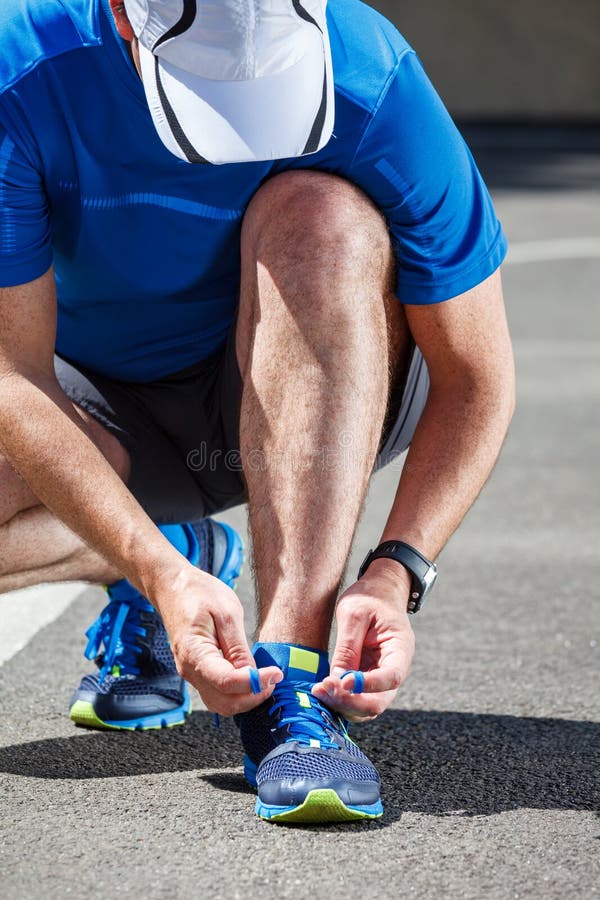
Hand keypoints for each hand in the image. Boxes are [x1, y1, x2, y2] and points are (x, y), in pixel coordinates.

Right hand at [151, 564, 282, 714]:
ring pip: (221, 703)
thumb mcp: (227, 612)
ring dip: (246, 698)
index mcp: (194, 653)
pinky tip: (250, 677)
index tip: (276, 673)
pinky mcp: (197, 672)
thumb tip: (253, 674)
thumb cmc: (198, 593)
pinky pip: (217, 693)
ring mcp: (191, 674)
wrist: (172, 588)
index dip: (256, 683)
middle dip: (253, 696)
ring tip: (265, 679)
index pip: (228, 682)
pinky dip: (237, 693)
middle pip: (225, 702)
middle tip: (273, 678)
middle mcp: (190, 670)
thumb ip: (239, 647)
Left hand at [311, 559, 414, 720]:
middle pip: (379, 701)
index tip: (343, 683)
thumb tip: (338, 679)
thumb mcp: (355, 613)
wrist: (378, 591)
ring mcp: (381, 676)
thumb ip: (348, 647)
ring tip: (319, 690)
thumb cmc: (370, 597)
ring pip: (367, 706)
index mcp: (401, 649)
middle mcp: (395, 668)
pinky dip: (340, 699)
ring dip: (343, 704)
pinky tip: (322, 690)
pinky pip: (356, 697)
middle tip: (323, 690)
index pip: (391, 677)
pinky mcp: (367, 678)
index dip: (368, 685)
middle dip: (351, 702)